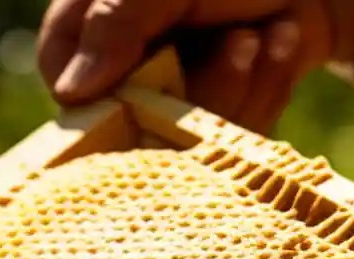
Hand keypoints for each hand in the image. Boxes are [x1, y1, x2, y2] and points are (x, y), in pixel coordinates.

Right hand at [37, 0, 353, 134]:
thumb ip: (114, 23)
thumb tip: (71, 94)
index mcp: (85, 32)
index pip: (73, 96)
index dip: (115, 101)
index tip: (165, 74)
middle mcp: (122, 74)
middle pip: (140, 131)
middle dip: (203, 89)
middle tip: (243, 38)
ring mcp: (170, 100)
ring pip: (190, 141)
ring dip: (244, 85)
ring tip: (269, 33)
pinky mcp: (215, 121)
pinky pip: (231, 141)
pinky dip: (265, 91)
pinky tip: (282, 45)